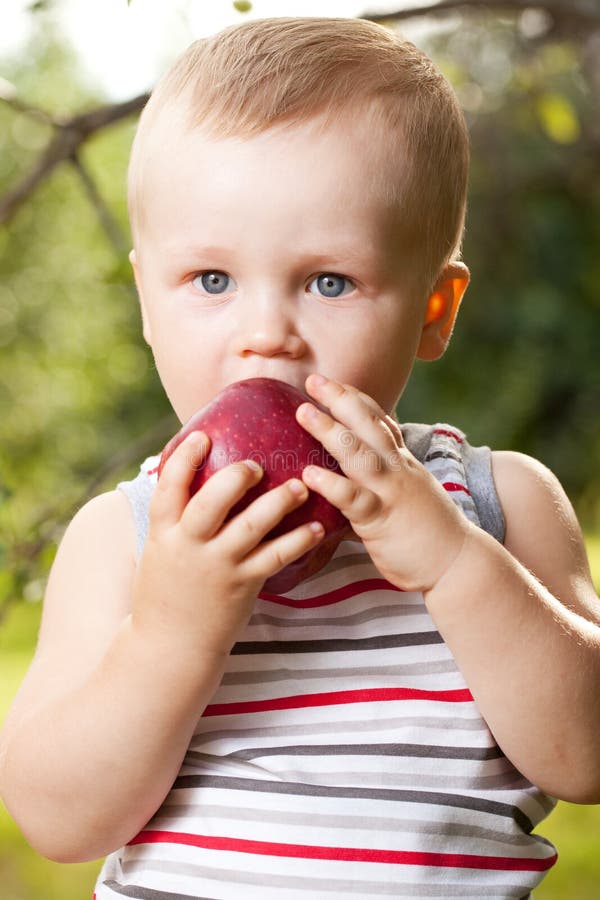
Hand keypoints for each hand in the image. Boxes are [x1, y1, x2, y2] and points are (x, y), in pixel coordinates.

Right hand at [132, 431, 323, 656]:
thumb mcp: (159, 551)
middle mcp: (189, 546)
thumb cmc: (166, 592)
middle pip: (211, 502)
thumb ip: (176, 519)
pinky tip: (317, 527)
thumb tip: (193, 478)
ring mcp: (217, 566)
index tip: (202, 435)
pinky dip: (298, 541)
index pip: (168, 488)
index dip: (184, 459)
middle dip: (236, 478)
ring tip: (301, 485)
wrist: (170, 648)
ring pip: (251, 526)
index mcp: (163, 533)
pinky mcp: (243, 585)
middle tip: (257, 464)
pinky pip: (275, 557)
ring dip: (278, 502)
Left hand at [296, 375, 472, 592]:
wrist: (458, 563)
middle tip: (313, 379)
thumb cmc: (429, 533)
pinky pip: (354, 498)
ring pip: (358, 454)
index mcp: (403, 463)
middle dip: (340, 399)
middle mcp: (397, 469)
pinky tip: (308, 474)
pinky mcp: (381, 520)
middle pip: (368, 425)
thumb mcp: (409, 493)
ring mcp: (390, 492)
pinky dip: (331, 484)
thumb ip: (383, 480)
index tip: (335, 381)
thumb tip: (353, 476)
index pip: (380, 421)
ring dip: (330, 430)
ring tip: (303, 412)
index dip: (357, 399)